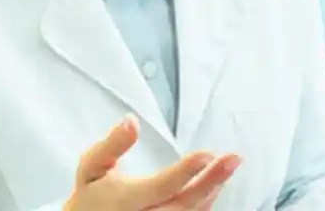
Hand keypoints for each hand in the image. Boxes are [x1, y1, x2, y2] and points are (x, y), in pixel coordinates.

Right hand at [64, 115, 240, 210]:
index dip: (184, 173)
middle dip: (211, 182)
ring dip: (212, 191)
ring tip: (227, 166)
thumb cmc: (91, 195)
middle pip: (183, 205)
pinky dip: (206, 204)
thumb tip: (131, 121)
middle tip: (233, 159)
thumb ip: (111, 145)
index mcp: (124, 201)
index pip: (159, 188)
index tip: (206, 155)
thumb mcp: (92, 167)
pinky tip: (215, 184)